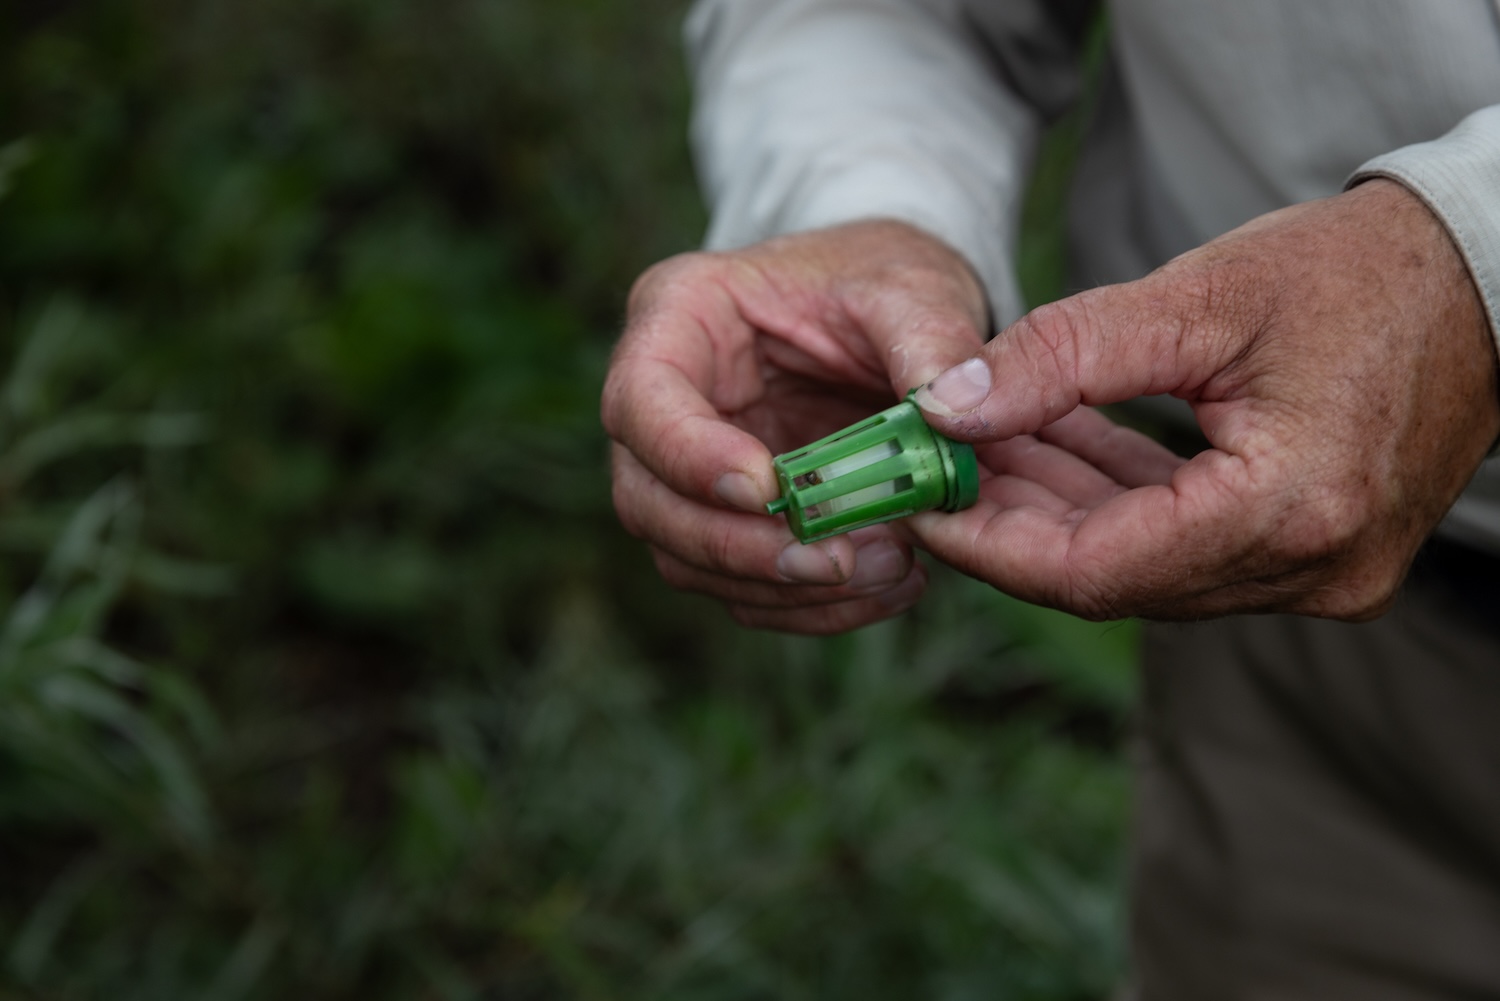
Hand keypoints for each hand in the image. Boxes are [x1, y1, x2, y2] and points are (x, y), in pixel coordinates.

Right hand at [602, 219, 988, 632]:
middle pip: (647, 498)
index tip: (765, 491)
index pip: (641, 398)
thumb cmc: (882, 280)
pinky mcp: (730, 523)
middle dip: (734, 546)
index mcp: (678, 316)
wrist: (893, 317)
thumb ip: (930, 339)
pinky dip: (809, 606)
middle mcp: (662, 403)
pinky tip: (885, 588)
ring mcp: (687, 472)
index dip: (687, 455)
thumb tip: (954, 409)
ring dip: (778, 587)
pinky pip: (743, 588)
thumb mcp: (912, 287)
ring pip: (686, 558)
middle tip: (833, 560)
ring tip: (887, 571)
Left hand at [909, 179, 1499, 620]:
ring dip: (1058, 510)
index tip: (920, 505)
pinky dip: (1116, 504)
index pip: (1093, 570)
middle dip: (1013, 524)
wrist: (1485, 281)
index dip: (991, 545)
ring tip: (983, 446)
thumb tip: (947, 407)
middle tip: (937, 469)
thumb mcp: (1197, 297)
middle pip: (1112, 577)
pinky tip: (1056, 450)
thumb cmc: (1357, 273)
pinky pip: (1185, 548)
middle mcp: (1312, 568)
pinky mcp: (1316, 556)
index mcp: (1290, 509)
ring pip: (1143, 566)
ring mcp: (1321, 574)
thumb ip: (1061, 357)